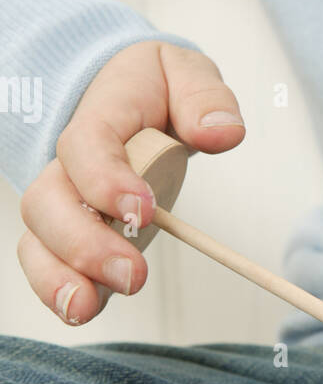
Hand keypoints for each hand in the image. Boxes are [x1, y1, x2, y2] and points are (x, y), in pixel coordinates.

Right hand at [18, 41, 244, 325]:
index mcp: (99, 113)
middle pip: (49, 202)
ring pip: (39, 239)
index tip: (143, 211)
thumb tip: (222, 134)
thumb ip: (204, 98)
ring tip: (86, 309)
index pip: (86, 145)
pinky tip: (85, 310)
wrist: (128, 96)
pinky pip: (49, 263)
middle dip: (84, 244)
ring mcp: (64, 199)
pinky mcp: (72, 232)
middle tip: (132, 275)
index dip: (105, 180)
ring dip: (59, 278)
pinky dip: (59, 290)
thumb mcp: (186, 73)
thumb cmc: (155, 87)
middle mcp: (68, 161)